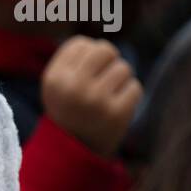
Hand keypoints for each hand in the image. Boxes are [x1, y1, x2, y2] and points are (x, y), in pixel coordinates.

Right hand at [40, 36, 142, 157]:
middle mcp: (72, 87)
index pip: (82, 44)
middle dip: (110, 61)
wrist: (74, 149)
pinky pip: (135, 88)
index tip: (85, 74)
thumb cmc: (69, 108)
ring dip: (121, 80)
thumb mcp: (57, 83)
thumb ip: (73, 59)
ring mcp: (95, 100)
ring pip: (123, 68)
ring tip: (109, 96)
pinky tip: (117, 107)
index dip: (89, 56)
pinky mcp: (116, 114)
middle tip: (105, 78)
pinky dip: (130, 96)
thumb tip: (100, 42)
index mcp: (55, 77)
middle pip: (106, 50)